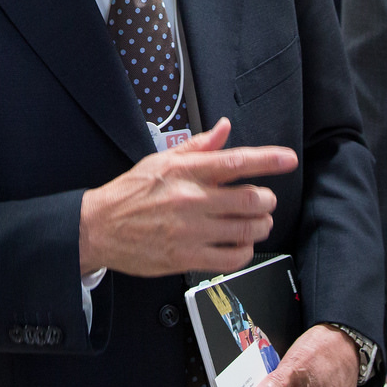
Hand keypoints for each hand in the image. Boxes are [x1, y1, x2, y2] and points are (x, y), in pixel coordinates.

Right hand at [78, 119, 296, 278]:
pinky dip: (244, 251)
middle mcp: (191, 199)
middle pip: (250, 199)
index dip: (268, 160)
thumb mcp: (160, 160)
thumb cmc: (129, 193)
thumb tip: (224, 129)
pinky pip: (231, 257)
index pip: (236, 161)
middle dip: (266, 200)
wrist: (99, 227)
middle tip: (264, 201)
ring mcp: (190, 230)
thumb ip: (198, 146)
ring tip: (257, 223)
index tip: (287, 159)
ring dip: (260, 225)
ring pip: (246, 230)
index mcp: (185, 171)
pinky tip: (240, 245)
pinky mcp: (186, 257)